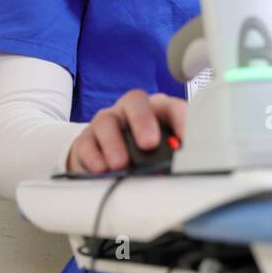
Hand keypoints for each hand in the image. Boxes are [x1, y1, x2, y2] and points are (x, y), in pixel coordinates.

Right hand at [66, 89, 187, 173]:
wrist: (109, 162)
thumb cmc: (144, 154)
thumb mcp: (165, 154)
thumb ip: (174, 156)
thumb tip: (183, 170)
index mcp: (158, 110)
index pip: (172, 106)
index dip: (180, 119)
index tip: (185, 139)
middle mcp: (132, 110)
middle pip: (136, 102)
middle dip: (143, 121)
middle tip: (149, 143)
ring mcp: (107, 122)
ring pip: (107, 120)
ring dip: (114, 143)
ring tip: (121, 164)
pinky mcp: (87, 139)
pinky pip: (86, 142)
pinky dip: (93, 156)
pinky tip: (101, 169)